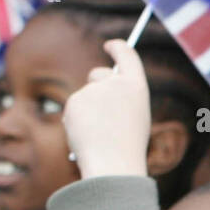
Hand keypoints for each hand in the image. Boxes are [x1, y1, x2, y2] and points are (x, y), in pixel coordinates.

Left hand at [62, 39, 149, 178]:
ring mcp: (94, 91)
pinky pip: (72, 108)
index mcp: (136, 86)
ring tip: (96, 134)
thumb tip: (99, 89)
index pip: (127, 55)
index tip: (110, 45)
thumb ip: (119, 98)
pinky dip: (75, 120)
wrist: (112, 164)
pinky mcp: (75, 100)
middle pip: (98, 74)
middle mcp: (115, 83)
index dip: (118, 47)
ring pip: (84, 97)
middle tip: (97, 107)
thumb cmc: (126, 147)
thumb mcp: (132, 117)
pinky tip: (84, 135)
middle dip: (94, 85)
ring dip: (85, 111)